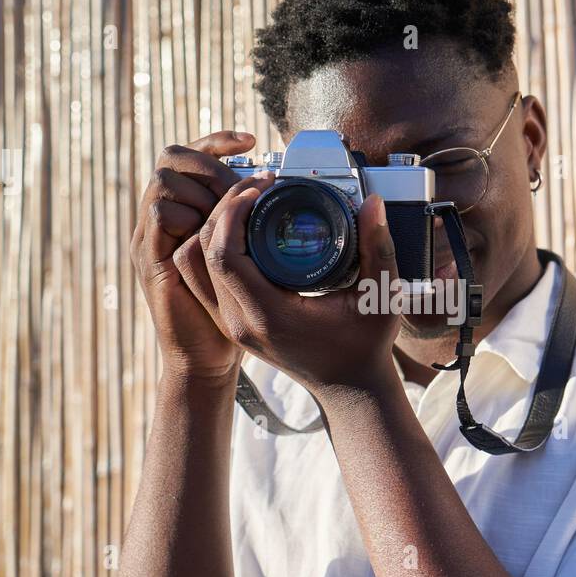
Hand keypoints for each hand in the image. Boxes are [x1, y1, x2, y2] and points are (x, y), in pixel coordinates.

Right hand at [131, 131, 262, 382]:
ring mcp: (153, 236)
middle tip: (249, 184)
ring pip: (164, 182)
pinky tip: (214, 229)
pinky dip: (187, 213)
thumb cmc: (235, 314)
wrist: (206, 360)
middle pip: (173, 158)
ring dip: (202, 188)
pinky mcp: (149, 259)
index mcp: (191, 212)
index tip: (252, 140)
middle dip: (212, 162)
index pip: (193, 155)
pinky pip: (160, 216)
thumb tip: (298, 198)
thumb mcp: (258, 260)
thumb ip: (268, 228)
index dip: (217, 140)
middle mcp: (167, 218)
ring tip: (236, 209)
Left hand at [189, 171, 403, 397]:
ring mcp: (233, 326)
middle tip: (255, 187)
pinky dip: (213, 248)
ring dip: (213, 228)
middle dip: (223, 211)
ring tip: (245, 203)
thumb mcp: (380, 298)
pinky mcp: (234, 324)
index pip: (224, 256)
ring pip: (196, 266)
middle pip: (204, 254)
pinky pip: (205, 279)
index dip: (233, 213)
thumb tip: (373, 204)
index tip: (259, 189)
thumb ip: (378, 248)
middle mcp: (241, 323)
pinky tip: (240, 229)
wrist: (350, 390)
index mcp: (268, 317)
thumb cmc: (364, 348)